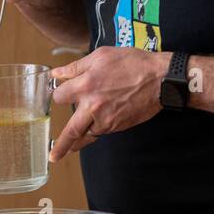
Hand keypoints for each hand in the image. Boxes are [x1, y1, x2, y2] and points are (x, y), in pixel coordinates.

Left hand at [49, 46, 171, 160]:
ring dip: (79, 137)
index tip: (60, 95)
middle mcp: (93, 106)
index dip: (59, 94)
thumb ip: (76, 67)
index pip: (59, 97)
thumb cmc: (133, 63)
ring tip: (68, 148)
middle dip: (61, 145)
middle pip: (70, 131)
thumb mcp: (101, 56)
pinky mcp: (118, 126)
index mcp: (86, 85)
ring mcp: (106, 119)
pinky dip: (96, 131)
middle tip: (53, 157)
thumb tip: (57, 74)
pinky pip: (101, 132)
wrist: (160, 79)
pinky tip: (92, 130)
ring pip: (86, 134)